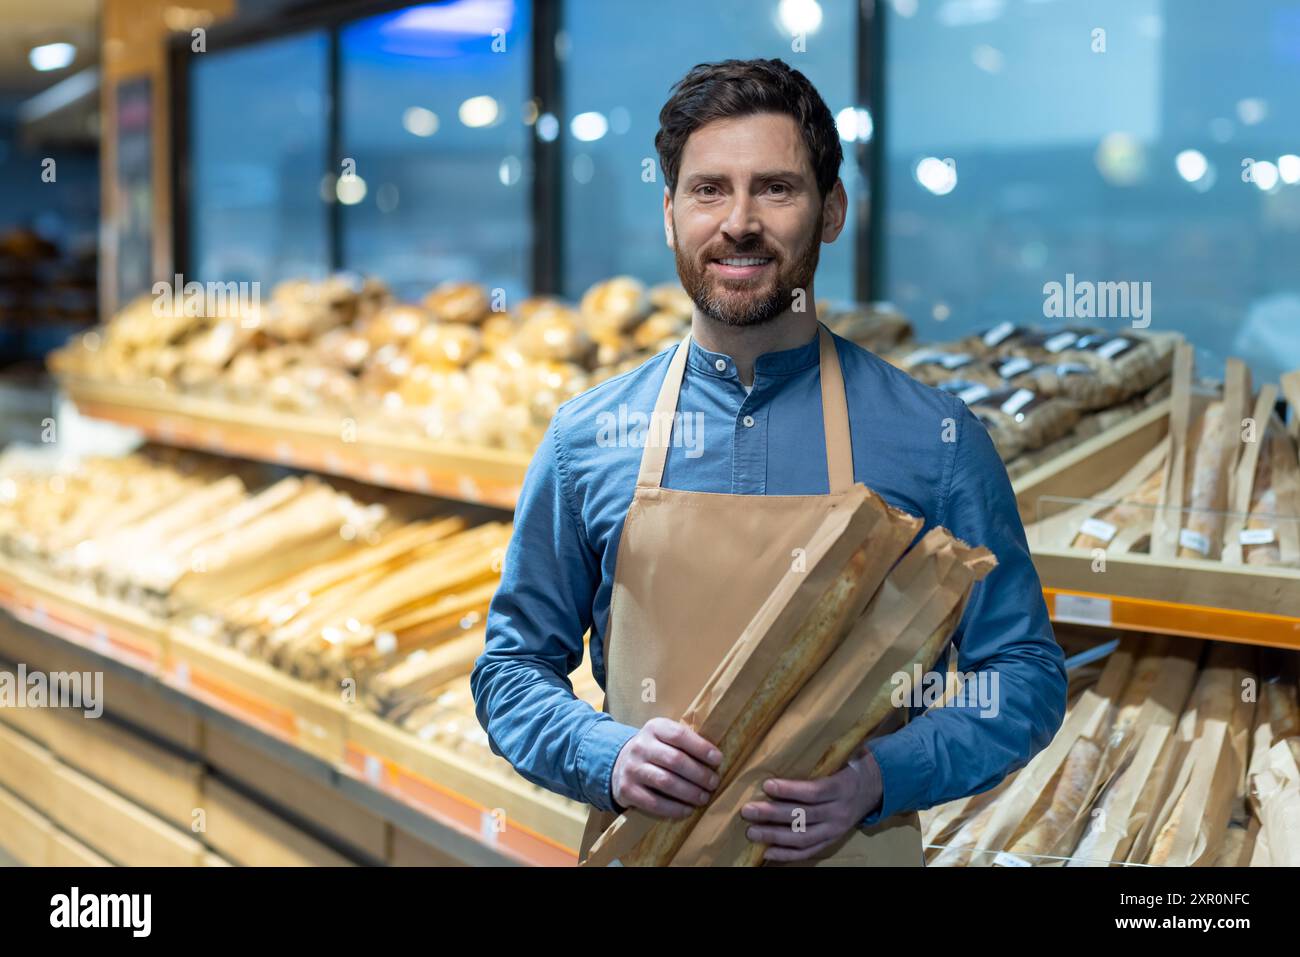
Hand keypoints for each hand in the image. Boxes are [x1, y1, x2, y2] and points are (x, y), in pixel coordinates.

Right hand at [611, 717, 722, 818]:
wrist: (619, 763)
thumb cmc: (655, 750)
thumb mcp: (665, 737)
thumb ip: (686, 742)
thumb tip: (715, 760)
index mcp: (654, 728)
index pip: (679, 735)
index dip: (701, 748)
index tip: (718, 760)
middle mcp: (640, 746)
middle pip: (675, 760)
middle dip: (699, 774)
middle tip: (714, 783)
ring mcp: (632, 768)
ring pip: (666, 782)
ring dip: (690, 792)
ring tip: (704, 797)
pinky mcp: (627, 790)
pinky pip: (654, 803)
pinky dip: (674, 808)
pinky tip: (688, 810)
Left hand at [740, 747, 882, 861]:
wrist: (875, 788)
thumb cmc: (848, 768)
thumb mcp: (841, 758)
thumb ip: (820, 757)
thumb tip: (784, 746)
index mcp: (841, 788)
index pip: (814, 792)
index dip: (790, 790)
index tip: (767, 785)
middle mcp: (839, 812)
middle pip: (803, 816)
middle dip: (773, 814)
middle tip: (748, 810)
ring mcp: (835, 830)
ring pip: (803, 837)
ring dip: (775, 836)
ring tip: (751, 831)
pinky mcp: (831, 841)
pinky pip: (808, 852)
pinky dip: (787, 854)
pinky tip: (767, 850)